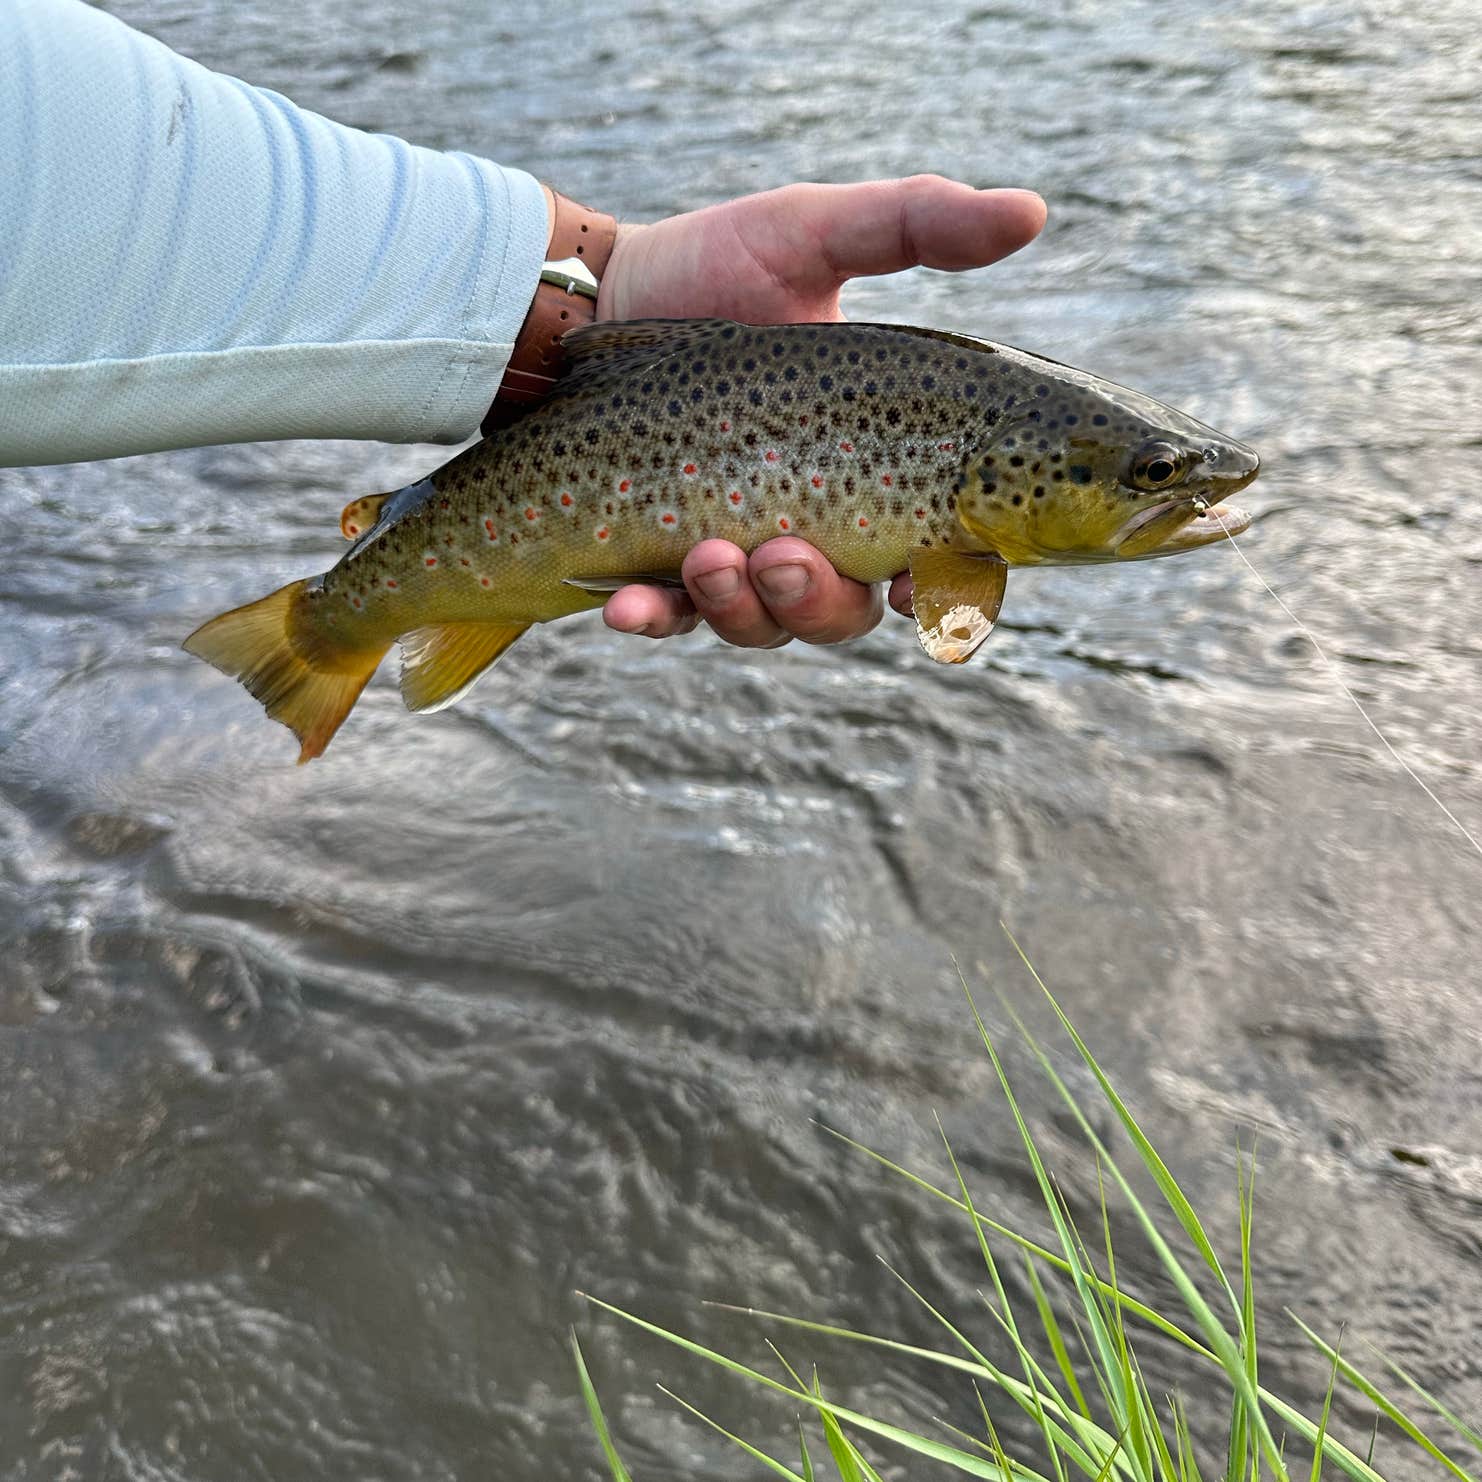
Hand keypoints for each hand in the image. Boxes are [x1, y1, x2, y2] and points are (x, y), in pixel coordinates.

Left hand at [591, 175, 1046, 646]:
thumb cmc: (708, 266)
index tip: (925, 583)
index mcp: (871, 465)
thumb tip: (1031, 211)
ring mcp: (734, 554)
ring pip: (764, 626)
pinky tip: (627, 606)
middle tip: (784, 554)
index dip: (946, 586)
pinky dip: (653, 620)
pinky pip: (669, 620)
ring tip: (706, 556)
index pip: (934, 550)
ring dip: (743, 608)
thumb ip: (916, 225)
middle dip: (819, 600)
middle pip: (844, 612)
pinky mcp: (656, 567)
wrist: (583, 295)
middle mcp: (812, 525)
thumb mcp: (810, 234)